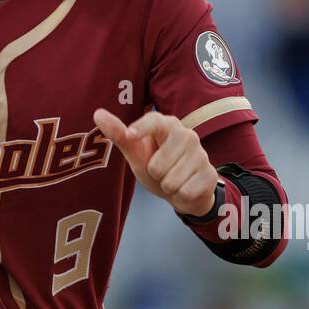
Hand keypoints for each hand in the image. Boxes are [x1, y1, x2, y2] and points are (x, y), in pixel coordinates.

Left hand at [93, 108, 218, 217]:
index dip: (141, 128)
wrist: (185, 189)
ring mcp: (201, 154)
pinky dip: (180, 195)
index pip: (154, 121)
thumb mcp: (136, 152)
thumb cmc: (157, 166)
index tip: (130, 135)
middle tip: (162, 171)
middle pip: (158, 165)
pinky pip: (185, 192)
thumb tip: (97, 113)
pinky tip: (186, 187)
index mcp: (167, 125)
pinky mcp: (210, 174)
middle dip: (155, 175)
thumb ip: (119, 134)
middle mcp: (187, 134)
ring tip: (174, 179)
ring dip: (168, 186)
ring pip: (171, 181)